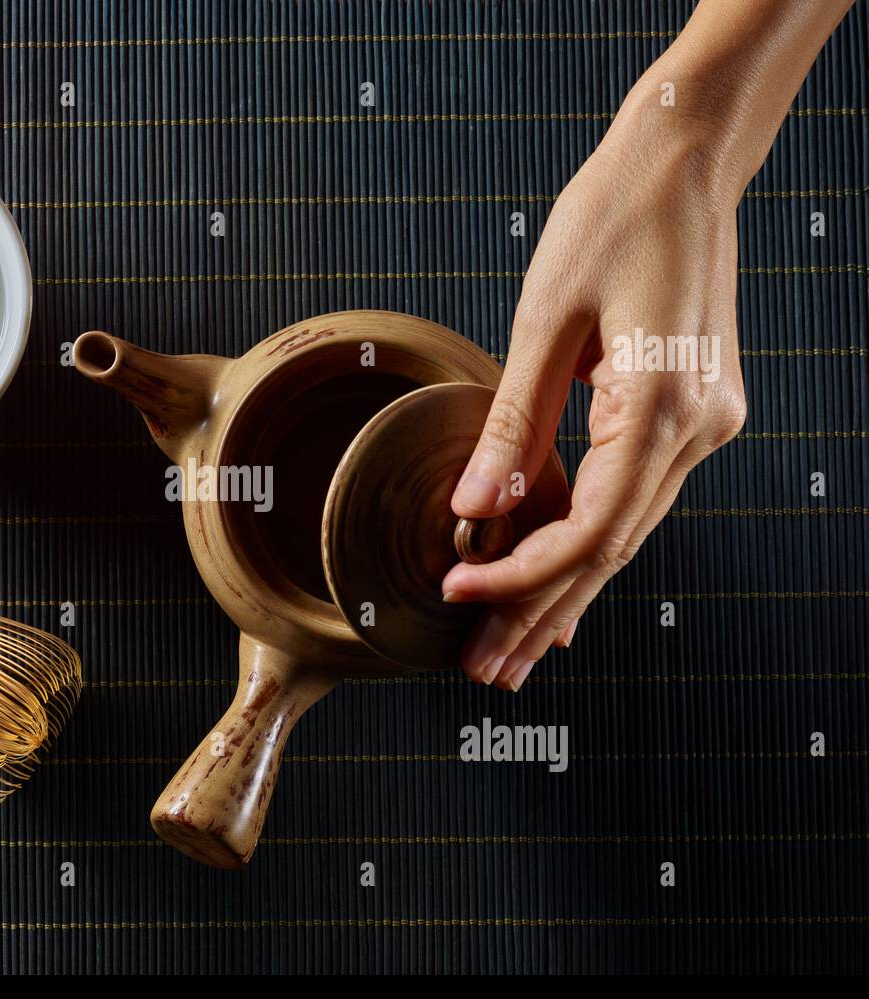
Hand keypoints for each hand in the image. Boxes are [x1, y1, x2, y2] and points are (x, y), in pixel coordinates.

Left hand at [441, 88, 748, 689]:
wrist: (680, 164)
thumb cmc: (608, 220)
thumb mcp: (545, 320)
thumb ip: (513, 424)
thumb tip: (473, 509)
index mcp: (661, 403)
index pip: (588, 527)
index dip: (522, 574)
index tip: (459, 591)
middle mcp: (697, 426)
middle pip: (610, 548)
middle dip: (542, 611)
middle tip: (485, 668)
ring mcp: (705, 423)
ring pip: (626, 532)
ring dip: (564, 591)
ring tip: (510, 648)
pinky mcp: (692, 413)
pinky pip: (635, 498)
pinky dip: (589, 544)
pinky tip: (560, 588)